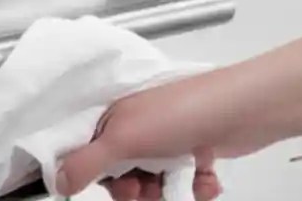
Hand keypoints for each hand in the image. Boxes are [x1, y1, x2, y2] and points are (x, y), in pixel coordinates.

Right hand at [55, 71, 272, 199]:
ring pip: (155, 182)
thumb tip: (57, 181)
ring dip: (164, 193)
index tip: (111, 187)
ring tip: (176, 187)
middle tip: (144, 189)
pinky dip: (196, 187)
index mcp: (115, 119)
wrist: (244, 109)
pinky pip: (187, 182)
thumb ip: (86, 162)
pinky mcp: (196, 150)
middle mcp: (139, 127)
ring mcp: (169, 139)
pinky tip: (204, 180)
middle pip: (123, 174)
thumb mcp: (124, 139)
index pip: (91, 155)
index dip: (97, 177)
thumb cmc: (182, 112)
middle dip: (133, 190)